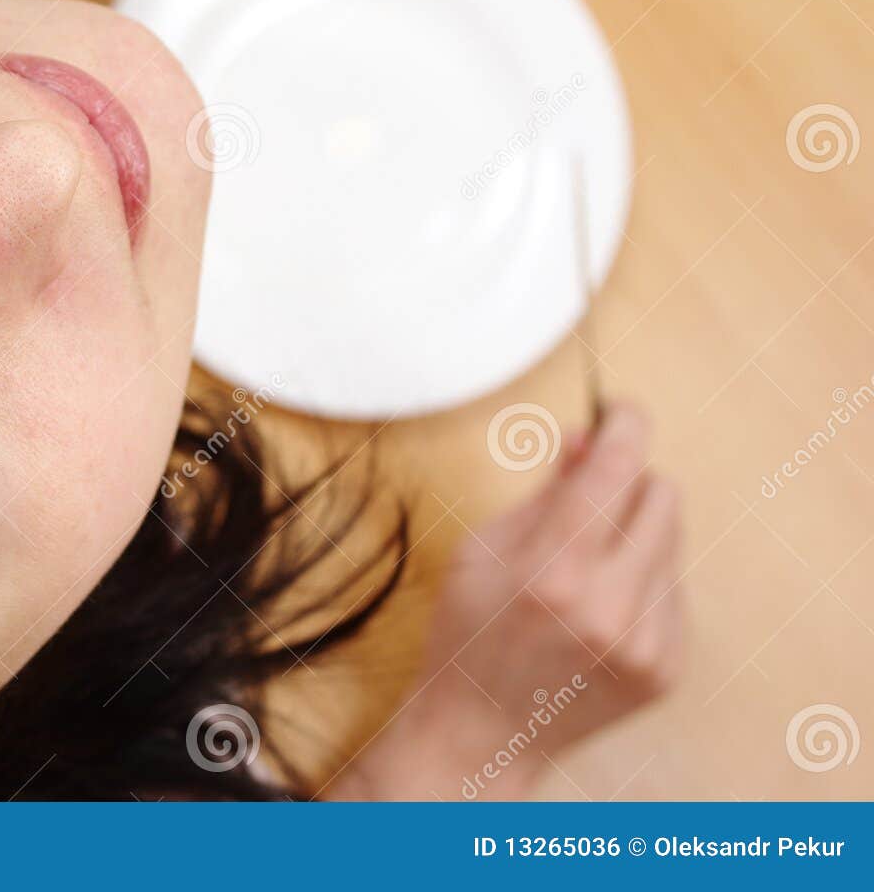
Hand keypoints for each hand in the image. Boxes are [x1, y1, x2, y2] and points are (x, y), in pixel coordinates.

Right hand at [329, 402, 684, 799]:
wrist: (482, 734)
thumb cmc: (468, 632)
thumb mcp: (485, 548)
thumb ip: (548, 490)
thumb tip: (590, 438)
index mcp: (554, 571)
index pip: (616, 468)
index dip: (624, 425)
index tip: (621, 409)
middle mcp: (610, 608)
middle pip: (662, 496)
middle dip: (628, 484)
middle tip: (589, 500)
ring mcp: (646, 645)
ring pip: (673, 542)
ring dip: (635, 536)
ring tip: (585, 569)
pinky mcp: (667, 669)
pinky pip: (674, 591)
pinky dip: (642, 584)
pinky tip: (598, 610)